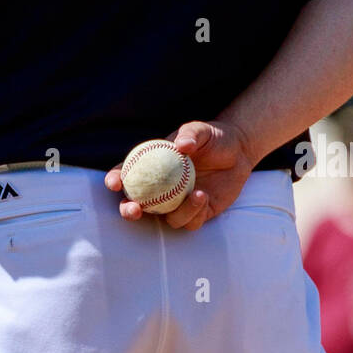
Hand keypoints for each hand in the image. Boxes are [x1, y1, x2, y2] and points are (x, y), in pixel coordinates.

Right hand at [104, 120, 256, 231]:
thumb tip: (181, 146)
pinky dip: (194, 213)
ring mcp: (177, 204)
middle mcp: (160, 189)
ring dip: (177, 212)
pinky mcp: (197, 214)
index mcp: (152, 167)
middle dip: (128, 211)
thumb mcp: (201, 130)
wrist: (237, 152)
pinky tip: (204, 196)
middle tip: (134, 209)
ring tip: (196, 193)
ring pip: (166, 219)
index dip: (116, 179)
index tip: (114, 183)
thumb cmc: (212, 137)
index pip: (127, 174)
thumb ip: (190, 134)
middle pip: (136, 205)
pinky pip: (190, 222)